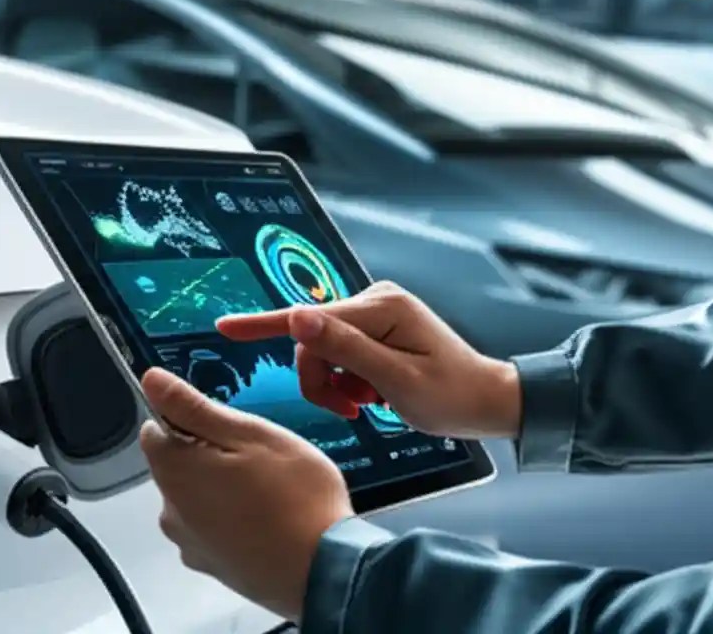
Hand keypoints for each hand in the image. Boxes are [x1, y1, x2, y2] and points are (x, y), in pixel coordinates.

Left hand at [138, 368, 353, 621]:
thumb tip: (151, 380)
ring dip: (223, 488)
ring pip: (197, 497)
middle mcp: (170, 510)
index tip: (231, 426)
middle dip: (212, 454)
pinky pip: (212, 528)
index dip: (192, 418)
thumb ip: (194, 407)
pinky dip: (232, 520)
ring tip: (270, 491)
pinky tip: (266, 520)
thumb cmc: (295, 497)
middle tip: (261, 458)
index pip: (156, 428)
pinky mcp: (211, 565)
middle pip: (179, 464)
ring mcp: (189, 543)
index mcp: (175, 470)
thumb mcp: (250, 435)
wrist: (323, 570)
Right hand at [218, 281, 522, 439]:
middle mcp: (377, 301)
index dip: (262, 326)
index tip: (224, 328)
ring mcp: (377, 313)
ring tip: (369, 404)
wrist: (488, 401)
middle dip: (322, 381)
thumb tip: (298, 316)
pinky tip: (374, 394)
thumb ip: (345, 349)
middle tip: (351, 411)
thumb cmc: (451, 396)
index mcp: (381, 308)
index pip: (309, 319)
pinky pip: (342, 354)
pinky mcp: (378, 328)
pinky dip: (349, 380)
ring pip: (325, 352)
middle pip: (314, 342)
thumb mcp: (396, 380)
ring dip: (338, 384)